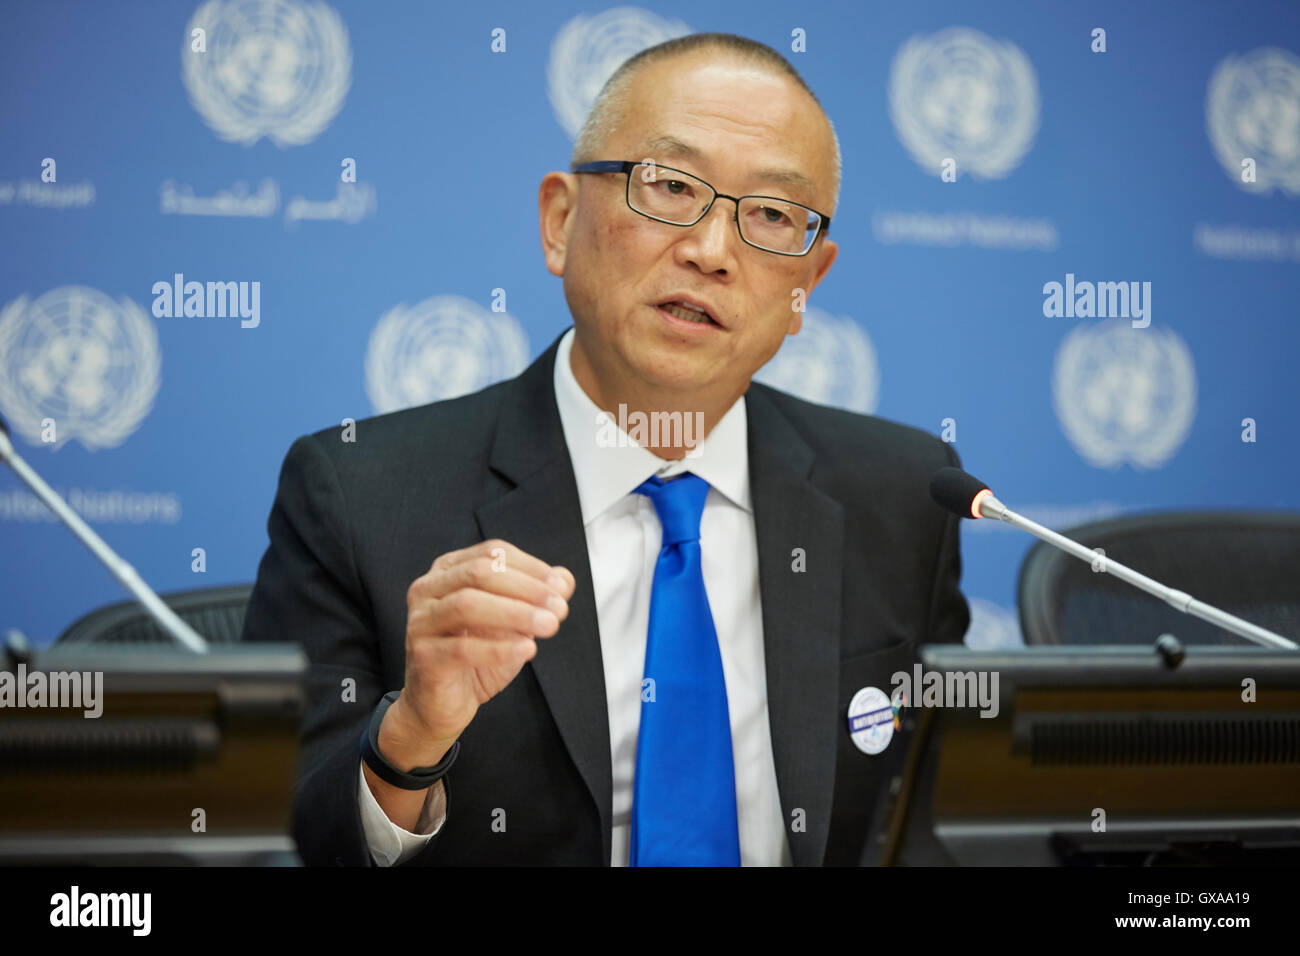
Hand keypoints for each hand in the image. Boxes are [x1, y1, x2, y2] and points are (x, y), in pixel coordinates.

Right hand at [379, 539, 574, 769]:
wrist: (441, 704)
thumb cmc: (475, 656)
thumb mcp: (512, 623)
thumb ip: (536, 597)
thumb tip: (564, 578)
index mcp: (449, 570)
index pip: (492, 554)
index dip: (531, 567)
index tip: (561, 587)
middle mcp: (428, 589)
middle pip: (479, 572)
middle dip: (526, 588)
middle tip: (559, 608)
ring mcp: (421, 622)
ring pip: (467, 605)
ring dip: (516, 613)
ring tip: (549, 626)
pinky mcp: (423, 656)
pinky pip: (462, 649)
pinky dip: (499, 648)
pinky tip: (527, 649)